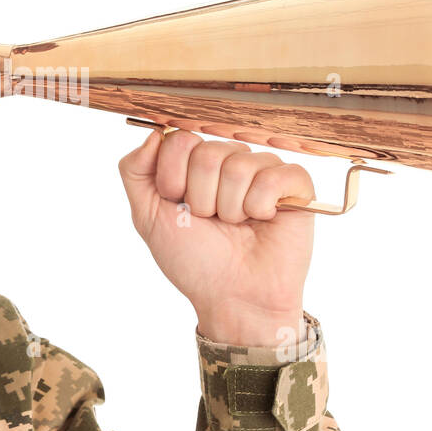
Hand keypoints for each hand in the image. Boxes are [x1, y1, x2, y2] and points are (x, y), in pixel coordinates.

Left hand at [118, 129, 314, 346]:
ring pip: (240, 164)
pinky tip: (263, 220)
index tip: (179, 207)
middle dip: (202, 198)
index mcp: (194, 165)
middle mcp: (229, 161)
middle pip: (208, 152)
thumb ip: (135, 171)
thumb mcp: (148, 216)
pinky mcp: (295, 184)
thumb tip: (153, 132)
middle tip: (213, 221)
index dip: (174, 178)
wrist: (234, 298)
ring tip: (237, 226)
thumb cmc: (194, 261)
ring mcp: (263, 170)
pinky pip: (274, 174)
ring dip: (231, 207)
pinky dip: (261, 205)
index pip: (179, 140)